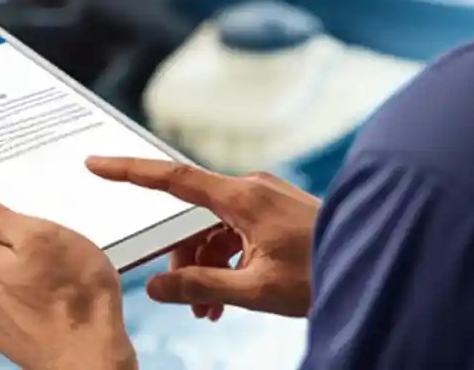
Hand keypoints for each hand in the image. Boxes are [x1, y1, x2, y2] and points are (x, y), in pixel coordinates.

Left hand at [0, 192, 136, 369]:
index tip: (18, 215)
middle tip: (47, 245)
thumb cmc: (75, 295)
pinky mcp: (11, 335)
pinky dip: (29, 298)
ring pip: (1, 279)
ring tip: (56, 275)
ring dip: (20, 271)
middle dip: (8, 242)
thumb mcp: (39, 236)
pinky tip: (54, 301)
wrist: (89, 357)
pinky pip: (14, 305)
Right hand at [87, 158, 318, 319]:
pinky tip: (229, 297)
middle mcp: (250, 188)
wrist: (378, 262)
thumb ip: (201, 287)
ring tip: (211, 311)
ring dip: (206, 266)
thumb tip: (156, 288)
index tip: (95, 163)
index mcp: (241, 198)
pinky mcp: (275, 209)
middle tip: (187, 304)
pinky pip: (234, 231)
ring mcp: (264, 197)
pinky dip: (226, 260)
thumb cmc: (323, 273)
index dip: (129, 171)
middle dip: (184, 260)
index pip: (172, 178)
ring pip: (213, 229)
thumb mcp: (256, 290)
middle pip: (192, 219)